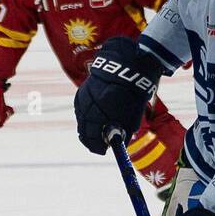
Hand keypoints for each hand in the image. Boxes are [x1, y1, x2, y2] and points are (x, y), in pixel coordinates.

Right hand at [74, 36, 162, 154]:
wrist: (127, 64)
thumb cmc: (133, 91)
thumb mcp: (132, 113)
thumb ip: (123, 130)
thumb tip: (116, 143)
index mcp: (102, 111)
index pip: (94, 136)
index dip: (98, 146)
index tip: (103, 151)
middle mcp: (89, 105)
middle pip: (85, 130)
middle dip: (91, 139)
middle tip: (98, 145)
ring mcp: (83, 98)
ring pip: (82, 120)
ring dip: (88, 128)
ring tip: (96, 132)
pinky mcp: (81, 92)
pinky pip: (81, 110)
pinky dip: (86, 116)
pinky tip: (93, 119)